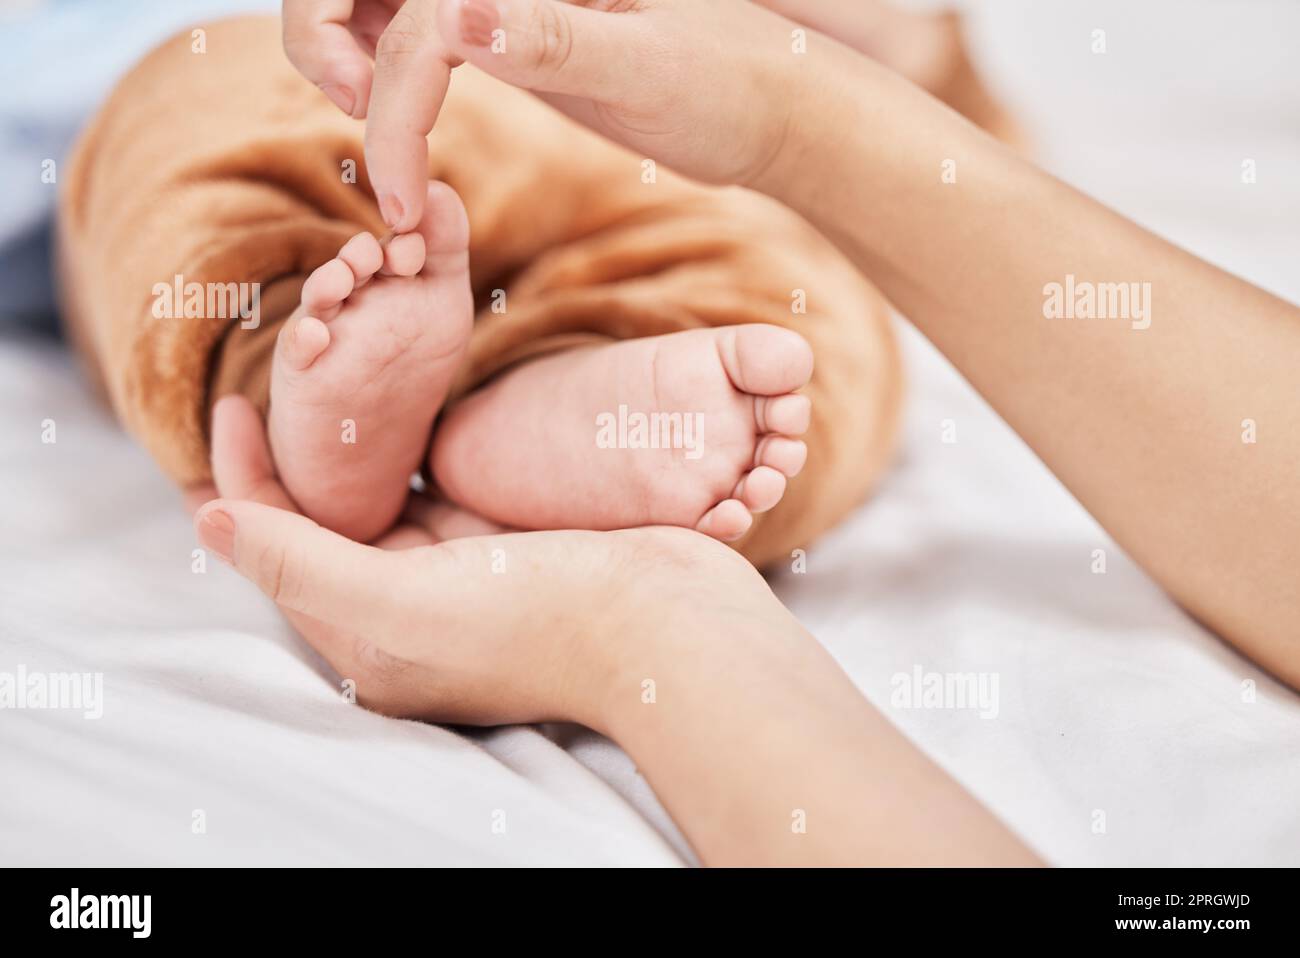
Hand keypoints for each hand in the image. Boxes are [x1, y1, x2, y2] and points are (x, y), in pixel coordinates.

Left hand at [194, 394, 759, 726]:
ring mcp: (467, 575)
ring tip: (330, 376)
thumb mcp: (399, 605)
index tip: (231, 406)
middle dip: (297, 456)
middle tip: (273, 379)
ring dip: (355, 443)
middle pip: (330, 522)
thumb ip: (301, 564)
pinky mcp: (513, 542)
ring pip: (388, 497)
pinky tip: (409, 401)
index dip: (245, 482)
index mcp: (372, 639)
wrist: (673, 623)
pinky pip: (446, 485)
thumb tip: (209, 523)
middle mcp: (412, 610)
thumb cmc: (539, 623)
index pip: (283, 551)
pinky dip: (420, 443)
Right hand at [283, 0, 808, 231]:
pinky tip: (396, 118)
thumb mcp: (650, 70)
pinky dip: (380, 65)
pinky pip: (408, 26)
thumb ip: (557, 40)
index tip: (398, 196)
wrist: (768, 106)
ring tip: (379, 133)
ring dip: (340, 47)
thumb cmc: (729, 86)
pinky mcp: (506, 23)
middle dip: (324, 36)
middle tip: (367, 135)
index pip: (420, 11)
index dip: (389, 100)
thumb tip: (457, 16)